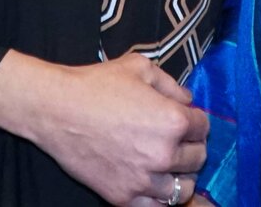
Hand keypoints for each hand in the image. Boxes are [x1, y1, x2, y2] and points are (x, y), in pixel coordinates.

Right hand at [0, 51, 205, 204]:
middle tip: (178, 140)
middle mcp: (163, 154)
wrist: (57, 110)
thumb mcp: (139, 67)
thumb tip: (187, 101)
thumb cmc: (97, 84)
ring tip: (168, 164)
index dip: (196, 120)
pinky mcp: (123, 197)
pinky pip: (157, 206)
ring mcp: (143, 180)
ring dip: (179, 174)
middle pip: (198, 158)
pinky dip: (159, 195)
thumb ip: (171, 84)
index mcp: (172, 121)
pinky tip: (153, 182)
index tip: (187, 120)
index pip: (203, 127)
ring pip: (182, 188)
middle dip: (191, 146)